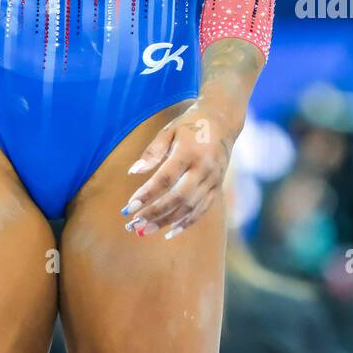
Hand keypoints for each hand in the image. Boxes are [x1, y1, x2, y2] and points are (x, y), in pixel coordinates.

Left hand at [121, 101, 237, 238]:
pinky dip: (186, 223)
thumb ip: (152, 151)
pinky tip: (170, 232)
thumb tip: (133, 172)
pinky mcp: (217, 187)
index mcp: (189, 152)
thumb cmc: (190, 124)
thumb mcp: (169, 130)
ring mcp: (213, 180)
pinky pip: (202, 210)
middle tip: (135, 224)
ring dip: (167, 221)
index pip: (165, 178)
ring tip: (146, 230)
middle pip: (178, 197)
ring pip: (190, 207)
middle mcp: (204, 168)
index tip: (130, 207)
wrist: (222, 121)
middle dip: (155, 213)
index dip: (147, 194)